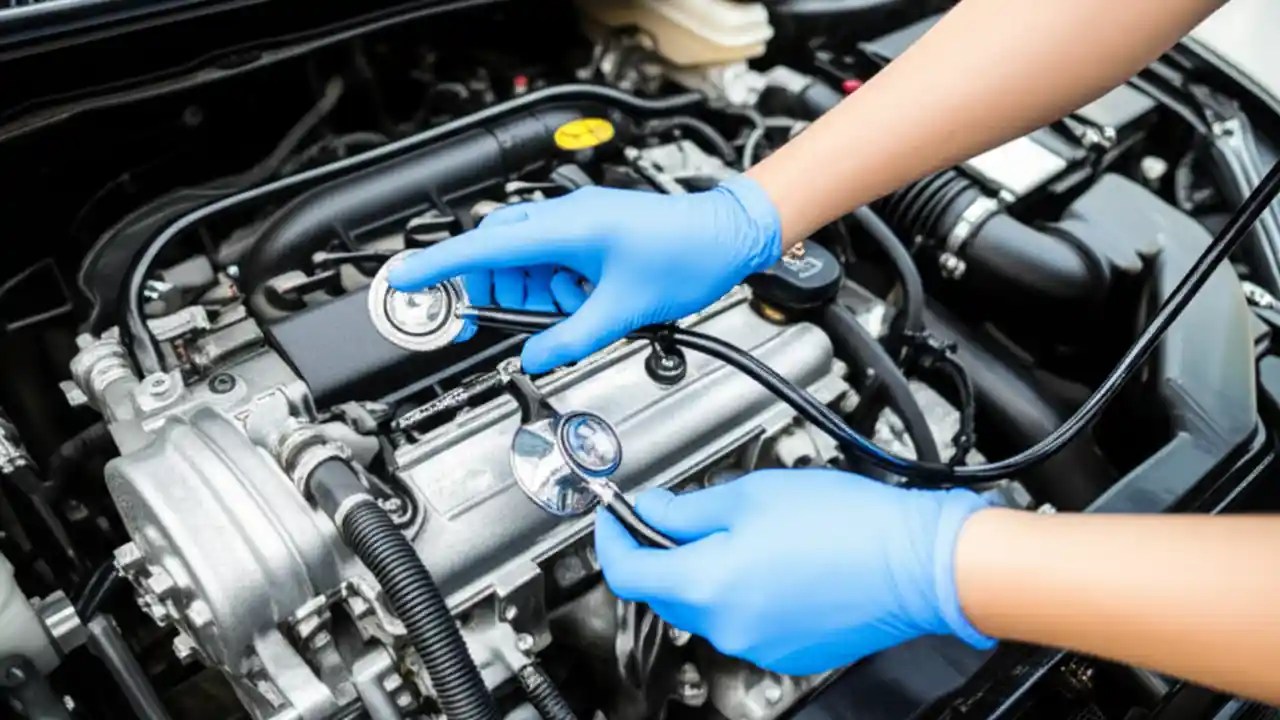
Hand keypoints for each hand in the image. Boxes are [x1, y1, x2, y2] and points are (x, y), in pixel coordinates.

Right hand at [387, 176, 781, 372]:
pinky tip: (584, 302)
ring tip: (570, 313)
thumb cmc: (688, 256)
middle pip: (498, 254)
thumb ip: (571, 339)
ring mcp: (577, 222)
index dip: (439, 266)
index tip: (404, 280)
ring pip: (524, 260)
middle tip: (502, 324)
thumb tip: (536, 357)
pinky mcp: (590, 232)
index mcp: (566, 228)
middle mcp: (565, 218)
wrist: (729, 235)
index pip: (485, 247)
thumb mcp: (624, 311)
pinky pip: (551, 260)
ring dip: (532, 294)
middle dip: (495, 292)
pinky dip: (555, 288)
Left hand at [594, 470, 994, 675]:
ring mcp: (757, 645)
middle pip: (664, 591)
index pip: (625, 571)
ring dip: (707, 570)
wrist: (916, 562)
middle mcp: (726, 626)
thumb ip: (685, 508)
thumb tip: (648, 510)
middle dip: (662, 552)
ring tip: (745, 529)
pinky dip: (743, 590)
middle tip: (677, 512)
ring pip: (706, 606)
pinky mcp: (787, 652)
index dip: (611, 538)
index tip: (615, 516)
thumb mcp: (750, 494)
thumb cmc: (846, 524)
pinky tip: (775, 559)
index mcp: (706, 584)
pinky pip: (744, 620)